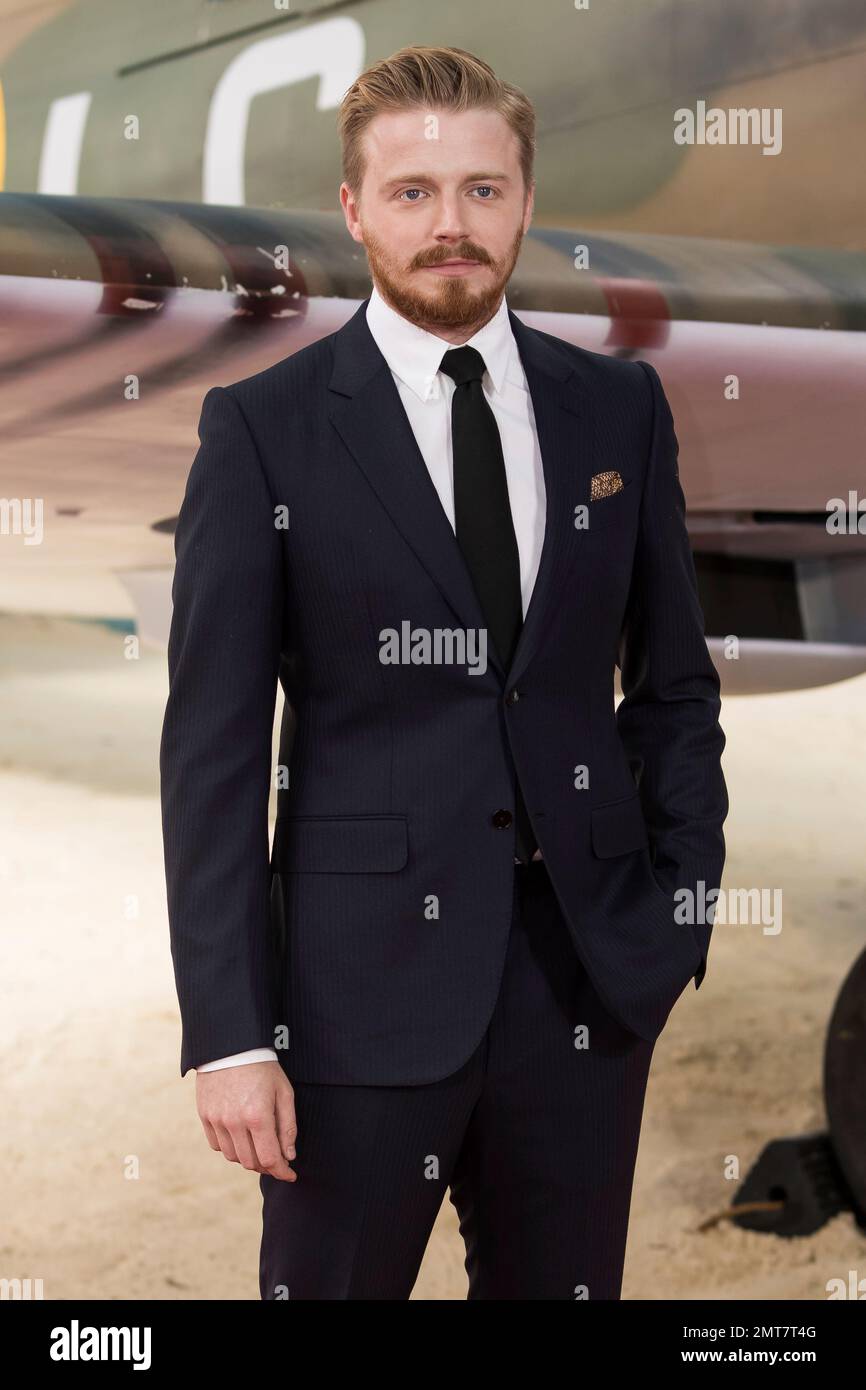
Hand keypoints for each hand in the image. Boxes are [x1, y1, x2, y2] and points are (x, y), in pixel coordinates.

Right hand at [196, 1060, 296, 1181]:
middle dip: (267, 1166)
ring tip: (259, 1146)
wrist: (231, 1046)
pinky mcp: (204, 1116)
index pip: (269, 1159)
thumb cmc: (263, 1068)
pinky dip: (230, 1148)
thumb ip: (288, 1126)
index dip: (282, 1171)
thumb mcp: (284, 1092)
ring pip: (233, 1157)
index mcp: (257, 1116)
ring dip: (248, 1158)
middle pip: (251, 1162)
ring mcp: (216, 1120)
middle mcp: (234, 1122)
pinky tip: (240, 1137)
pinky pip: (217, 1145)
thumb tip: (289, 1155)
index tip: (290, 1175)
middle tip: (277, 1160)